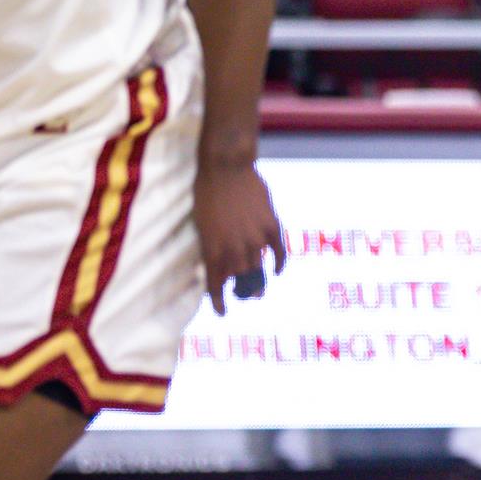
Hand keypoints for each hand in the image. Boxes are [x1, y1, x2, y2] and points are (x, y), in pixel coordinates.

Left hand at [193, 162, 285, 315]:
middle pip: (241, 279)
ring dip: (259, 280)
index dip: (219, 301)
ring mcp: (255, 238)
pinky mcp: (271, 227)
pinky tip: (277, 270)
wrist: (226, 167)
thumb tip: (222, 265)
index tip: (223, 312)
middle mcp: (234, 248)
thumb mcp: (202, 224)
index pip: (216, 284)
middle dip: (242, 290)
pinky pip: (278, 252)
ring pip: (259, 268)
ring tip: (260, 288)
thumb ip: (213, 246)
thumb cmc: (206, 193)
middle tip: (245, 295)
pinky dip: (279, 263)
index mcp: (212, 248)